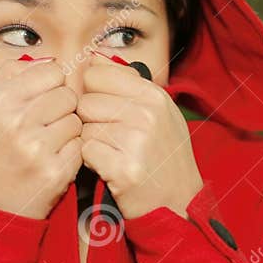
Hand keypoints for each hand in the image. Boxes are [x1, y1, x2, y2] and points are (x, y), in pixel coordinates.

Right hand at [0, 57, 82, 219]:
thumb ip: (11, 75)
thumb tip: (49, 58)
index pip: (52, 70)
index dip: (52, 83)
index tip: (43, 97)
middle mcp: (17, 122)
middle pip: (68, 94)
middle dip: (62, 107)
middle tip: (46, 123)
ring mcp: (38, 148)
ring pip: (77, 120)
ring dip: (68, 130)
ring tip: (47, 142)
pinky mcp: (56, 172)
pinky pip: (81, 146)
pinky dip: (72, 152)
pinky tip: (53, 158)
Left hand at [77, 52, 202, 219]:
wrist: (179, 204)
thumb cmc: (163, 158)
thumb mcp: (158, 114)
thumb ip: (128, 87)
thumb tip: (92, 59)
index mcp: (154, 94)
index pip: (97, 73)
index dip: (92, 92)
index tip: (103, 109)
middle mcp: (147, 112)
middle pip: (86, 101)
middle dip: (90, 121)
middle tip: (110, 139)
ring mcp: (136, 139)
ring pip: (83, 127)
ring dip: (90, 143)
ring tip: (113, 154)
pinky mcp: (123, 167)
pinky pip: (85, 152)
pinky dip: (91, 163)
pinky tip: (110, 169)